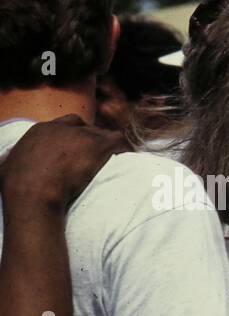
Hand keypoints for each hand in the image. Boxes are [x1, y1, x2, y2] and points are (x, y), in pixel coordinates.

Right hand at [0, 115, 129, 212]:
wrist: (32, 192)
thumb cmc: (15, 185)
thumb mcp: (7, 165)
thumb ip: (10, 159)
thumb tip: (7, 162)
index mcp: (40, 130)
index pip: (65, 124)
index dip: (74, 136)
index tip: (79, 149)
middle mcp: (60, 127)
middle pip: (85, 127)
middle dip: (92, 139)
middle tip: (98, 157)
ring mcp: (80, 135)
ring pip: (102, 134)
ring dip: (108, 147)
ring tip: (116, 161)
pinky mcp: (95, 145)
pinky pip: (120, 140)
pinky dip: (126, 147)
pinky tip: (130, 157)